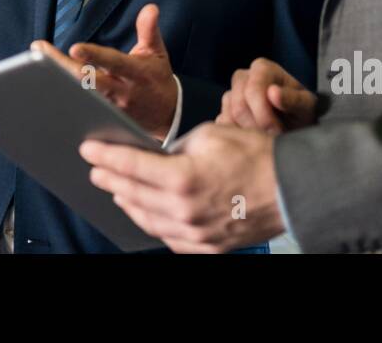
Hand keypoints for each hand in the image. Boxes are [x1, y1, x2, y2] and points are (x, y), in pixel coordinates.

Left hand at [32, 3, 177, 139]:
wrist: (168, 115)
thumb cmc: (156, 78)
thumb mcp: (157, 52)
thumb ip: (149, 29)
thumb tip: (150, 8)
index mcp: (135, 73)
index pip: (113, 62)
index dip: (94, 56)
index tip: (75, 48)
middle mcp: (122, 92)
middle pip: (89, 81)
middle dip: (63, 68)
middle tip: (40, 53)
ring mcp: (112, 109)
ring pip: (82, 98)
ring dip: (57, 84)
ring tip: (34, 70)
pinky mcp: (105, 121)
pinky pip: (81, 112)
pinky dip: (64, 102)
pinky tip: (43, 92)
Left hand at [79, 123, 283, 252]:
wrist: (293, 188)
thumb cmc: (255, 155)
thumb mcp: (211, 134)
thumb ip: (176, 147)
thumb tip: (155, 155)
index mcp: (183, 177)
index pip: (131, 166)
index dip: (106, 156)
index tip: (88, 148)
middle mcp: (184, 211)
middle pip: (133, 194)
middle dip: (111, 179)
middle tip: (95, 168)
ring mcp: (195, 234)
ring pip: (147, 220)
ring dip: (127, 203)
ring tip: (116, 190)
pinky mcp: (207, 247)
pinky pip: (169, 238)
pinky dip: (153, 224)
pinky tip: (145, 212)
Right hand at [217, 57, 316, 134]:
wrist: (295, 125)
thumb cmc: (301, 112)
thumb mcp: (306, 106)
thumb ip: (292, 99)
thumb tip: (272, 92)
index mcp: (262, 68)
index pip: (253, 91)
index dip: (264, 115)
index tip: (277, 131)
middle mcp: (243, 77)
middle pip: (238, 107)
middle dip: (256, 127)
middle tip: (273, 137)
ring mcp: (230, 94)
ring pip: (228, 118)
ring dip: (248, 133)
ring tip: (266, 136)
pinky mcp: (223, 111)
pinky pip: (223, 126)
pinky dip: (238, 136)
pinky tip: (254, 137)